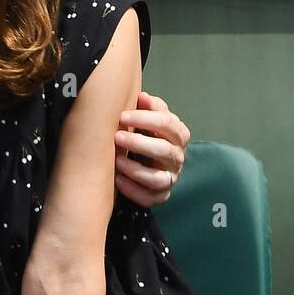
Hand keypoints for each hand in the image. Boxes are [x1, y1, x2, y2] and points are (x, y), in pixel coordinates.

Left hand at [114, 90, 190, 207]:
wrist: (145, 162)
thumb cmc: (146, 135)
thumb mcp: (148, 119)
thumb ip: (148, 108)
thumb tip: (142, 97)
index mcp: (178, 135)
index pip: (168, 124)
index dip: (146, 119)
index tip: (123, 115)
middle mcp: (177, 157)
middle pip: (164, 151)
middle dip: (139, 143)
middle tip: (116, 137)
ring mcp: (170, 178)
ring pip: (158, 178)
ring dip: (135, 170)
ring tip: (116, 161)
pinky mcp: (160, 196)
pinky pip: (149, 198)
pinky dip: (132, 190)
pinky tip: (116, 180)